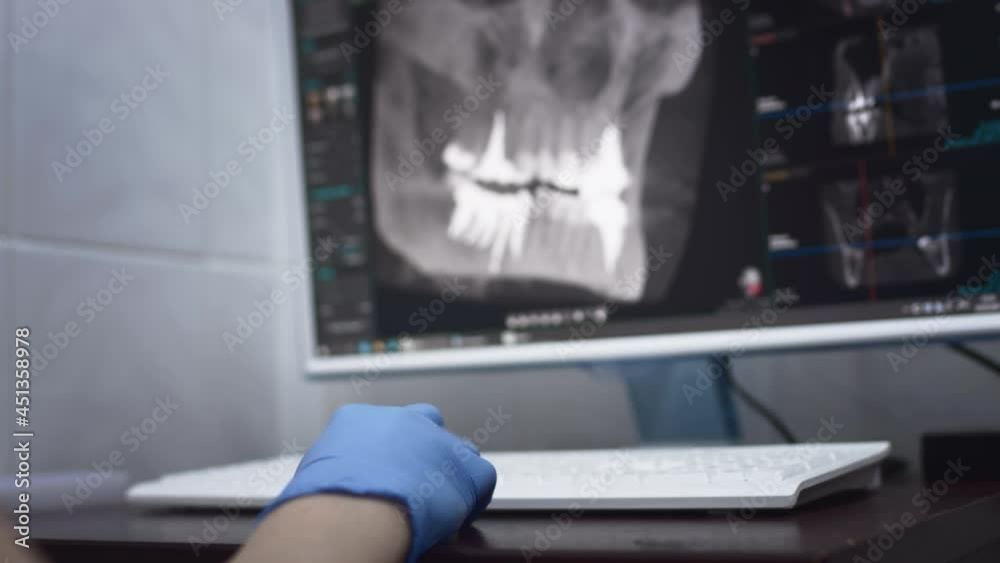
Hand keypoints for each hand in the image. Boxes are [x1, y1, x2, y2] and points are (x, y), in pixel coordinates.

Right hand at [261, 403, 495, 562]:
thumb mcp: (314, 472)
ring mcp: (437, 440)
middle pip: (425, 424)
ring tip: (439, 500)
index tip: (388, 469)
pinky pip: (481, 476)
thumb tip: (334, 485)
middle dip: (424, 448)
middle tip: (416, 480)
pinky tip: (459, 514)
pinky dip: (474, 495)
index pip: (383, 425)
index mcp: (359, 418)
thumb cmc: (323, 502)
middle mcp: (402, 420)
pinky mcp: (465, 467)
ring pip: (457, 449)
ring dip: (450, 471)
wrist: (352, 512)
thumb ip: (334, 467)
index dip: (389, 450)